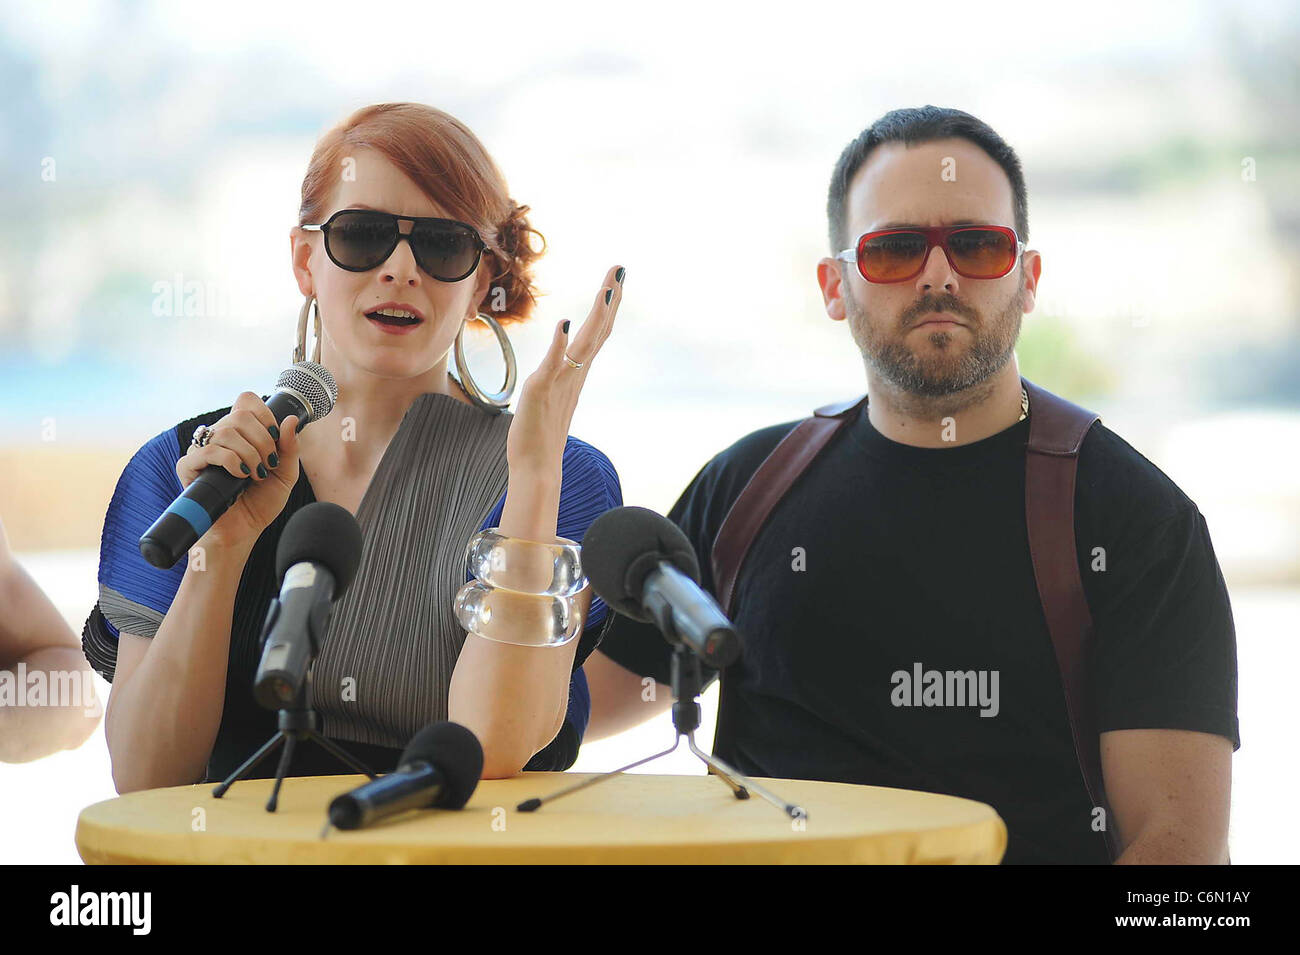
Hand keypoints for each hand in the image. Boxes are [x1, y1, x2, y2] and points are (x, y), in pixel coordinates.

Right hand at [175, 391, 300, 548]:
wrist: (243, 531)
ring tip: (256, 474)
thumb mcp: (285, 474)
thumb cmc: (261, 502)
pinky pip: (209, 450)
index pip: (246, 401)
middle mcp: (219, 436)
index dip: (264, 415)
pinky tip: (240, 476)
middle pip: (240, 415)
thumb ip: (289, 448)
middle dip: (262, 440)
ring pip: (226, 432)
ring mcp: (202, 449)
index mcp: (240, 433)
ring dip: (249, 454)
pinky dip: (231, 461)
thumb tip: (291, 420)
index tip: (275, 438)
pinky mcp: (189, 466)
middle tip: (268, 464)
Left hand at [505, 264, 623, 476]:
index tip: (617, 278)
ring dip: (595, 317)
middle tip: (620, 270)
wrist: (536, 465)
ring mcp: (560, 381)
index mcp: (577, 372)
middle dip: (608, 299)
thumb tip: (565, 354)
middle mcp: (574, 374)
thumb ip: (561, 371)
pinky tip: (565, 324)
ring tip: (606, 290)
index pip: (597, 332)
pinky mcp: (541, 390)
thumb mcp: (553, 393)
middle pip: (597, 331)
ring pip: (583, 344)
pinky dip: (560, 344)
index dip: (607, 305)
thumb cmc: (540, 432)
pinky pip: (552, 364)